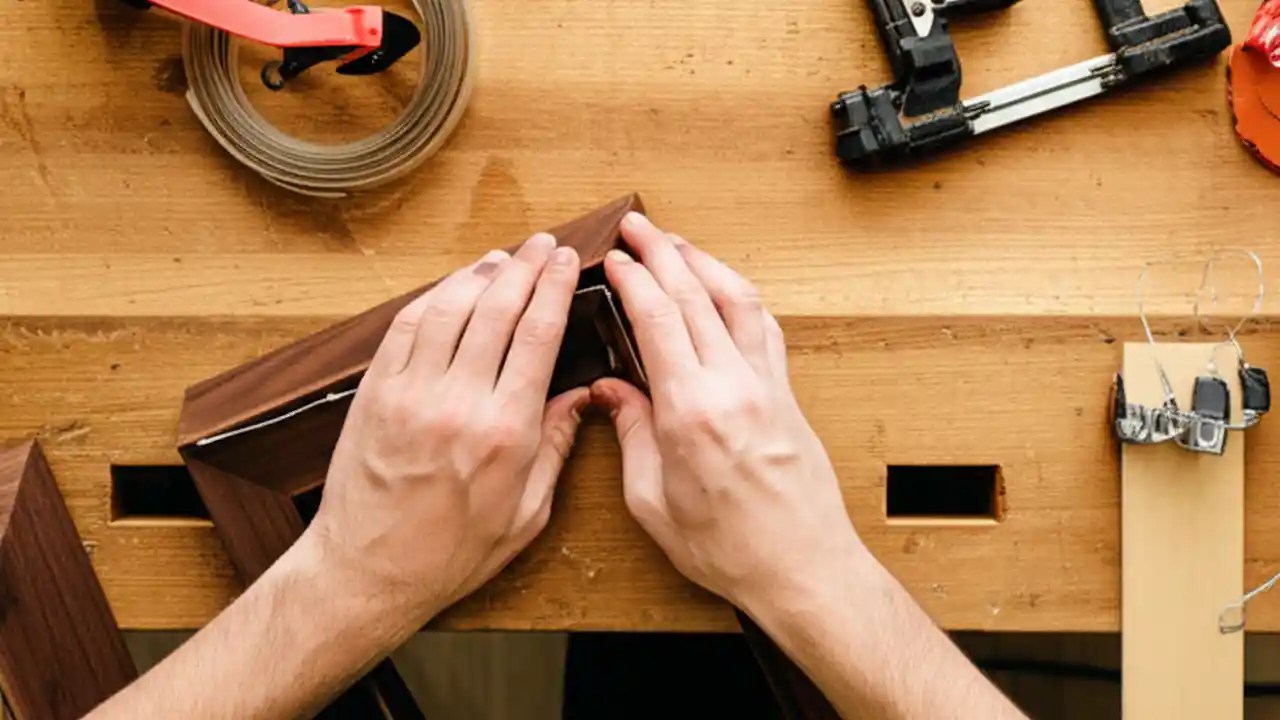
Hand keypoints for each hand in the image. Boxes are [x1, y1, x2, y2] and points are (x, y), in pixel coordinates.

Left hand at [307, 233, 589, 628]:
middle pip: (497, 310)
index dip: (553, 288)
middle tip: (541, 244)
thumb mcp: (527, 515)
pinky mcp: (375, 394)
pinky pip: (405, 329)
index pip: (537, 336)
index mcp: (505, 432)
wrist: (369, 572)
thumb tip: (579, 398)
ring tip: (500, 257)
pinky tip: (451, 287)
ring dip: (478, 274)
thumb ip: (556, 449)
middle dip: (524, 268)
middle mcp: (458, 402)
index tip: (564, 262)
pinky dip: (431, 298)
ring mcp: (411, 393)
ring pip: (449, 309)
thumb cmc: (451, 553)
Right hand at [592, 213, 862, 614]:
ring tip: (675, 242)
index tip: (613, 257)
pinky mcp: (786, 393)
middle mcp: (733, 387)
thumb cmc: (728, 547)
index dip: (633, 279)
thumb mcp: (652, 500)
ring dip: (704, 262)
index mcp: (691, 412)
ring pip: (736, 300)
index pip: (657, 319)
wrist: (801, 568)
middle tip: (636, 225)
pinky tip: (724, 285)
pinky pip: (764, 327)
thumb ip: (629, 434)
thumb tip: (610, 390)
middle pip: (695, 295)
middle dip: (661, 252)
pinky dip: (740, 295)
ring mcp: (766, 385)